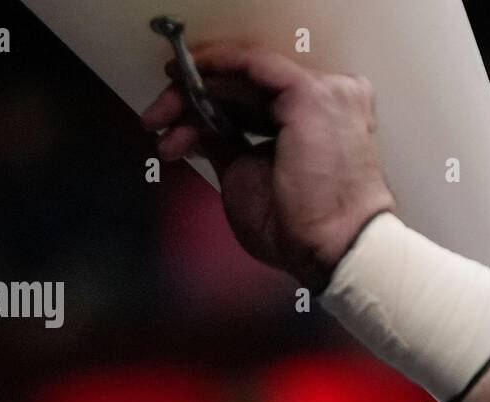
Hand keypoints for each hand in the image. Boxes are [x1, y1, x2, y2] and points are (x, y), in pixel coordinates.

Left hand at [142, 43, 396, 291]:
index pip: (255, 105)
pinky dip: (216, 67)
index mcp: (317, 126)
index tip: (171, 122)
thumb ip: (226, 146)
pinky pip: (253, 66)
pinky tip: (187, 78)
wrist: (332, 248)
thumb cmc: (302, 231)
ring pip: (246, 76)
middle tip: (156, 119)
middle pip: (248, 89)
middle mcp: (326, 104)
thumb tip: (195, 131)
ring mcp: (323, 94)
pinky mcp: (310, 93)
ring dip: (196, 90)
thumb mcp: (247, 179)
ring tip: (160, 114)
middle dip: (193, 102)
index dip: (208, 110)